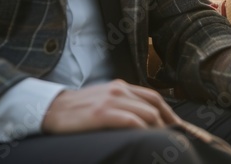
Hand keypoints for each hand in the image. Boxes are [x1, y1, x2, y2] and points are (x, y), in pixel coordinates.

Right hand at [41, 79, 180, 133]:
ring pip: (146, 113)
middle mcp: (119, 90)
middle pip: (155, 105)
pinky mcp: (102, 113)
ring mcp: (111, 100)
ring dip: (158, 130)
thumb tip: (145, 121)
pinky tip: (145, 140)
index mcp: (121, 86)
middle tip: (176, 139)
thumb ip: (122, 105)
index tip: (180, 128)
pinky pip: (131, 121)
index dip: (170, 113)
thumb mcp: (103, 101)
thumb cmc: (78, 110)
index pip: (154, 97)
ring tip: (163, 144)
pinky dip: (142, 131)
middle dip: (169, 123)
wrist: (50, 110)